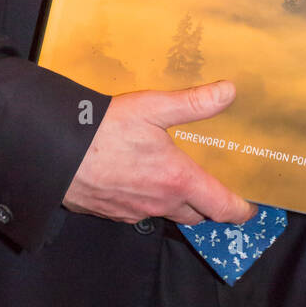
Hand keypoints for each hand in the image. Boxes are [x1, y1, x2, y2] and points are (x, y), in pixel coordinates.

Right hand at [61, 81, 257, 225]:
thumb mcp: (153, 108)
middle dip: (210, 204)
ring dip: (179, 203)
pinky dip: (150, 200)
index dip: (241, 210)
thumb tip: (229, 92)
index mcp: (178, 181)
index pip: (222, 207)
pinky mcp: (113, 213)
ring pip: (168, 214)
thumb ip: (193, 103)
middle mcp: (161, 204)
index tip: (251, 208)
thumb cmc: (104, 130)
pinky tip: (141, 178)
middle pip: (197, 214)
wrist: (53, 152)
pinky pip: (141, 212)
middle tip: (216, 186)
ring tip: (180, 180)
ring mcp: (136, 212)